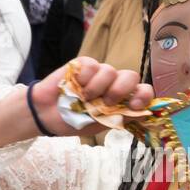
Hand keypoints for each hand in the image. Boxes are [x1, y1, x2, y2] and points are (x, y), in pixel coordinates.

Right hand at [30, 58, 153, 136]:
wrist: (46, 115)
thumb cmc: (72, 121)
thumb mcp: (98, 125)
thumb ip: (119, 117)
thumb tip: (141, 113)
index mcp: (120, 100)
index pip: (142, 91)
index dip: (143, 95)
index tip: (134, 104)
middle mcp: (113, 84)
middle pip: (131, 76)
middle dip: (119, 90)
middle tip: (104, 102)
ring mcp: (99, 73)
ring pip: (110, 71)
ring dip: (96, 87)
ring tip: (83, 97)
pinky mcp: (84, 64)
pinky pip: (92, 65)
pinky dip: (84, 78)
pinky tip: (75, 86)